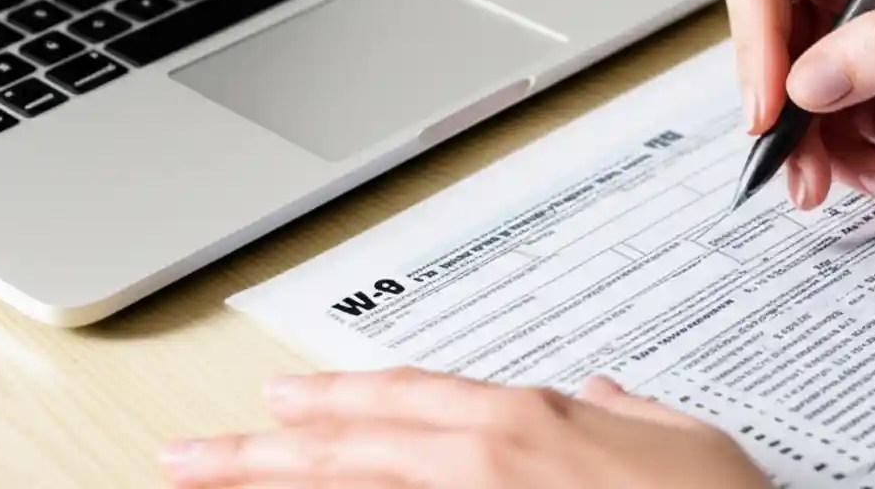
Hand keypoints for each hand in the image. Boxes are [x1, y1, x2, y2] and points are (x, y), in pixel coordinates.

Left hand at [158, 367, 772, 488]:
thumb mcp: (683, 437)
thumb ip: (631, 411)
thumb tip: (607, 395)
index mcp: (530, 418)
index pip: (405, 395)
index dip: (335, 397)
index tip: (283, 401)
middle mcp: (489, 460)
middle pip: (349, 449)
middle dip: (259, 450)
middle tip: (191, 455)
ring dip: (271, 488)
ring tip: (209, 482)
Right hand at [720, 0, 874, 208]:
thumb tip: (806, 84)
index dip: (755, 38)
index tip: (772, 104)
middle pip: (765, 48)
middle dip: (784, 116)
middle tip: (804, 168)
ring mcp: (845, 44)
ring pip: (790, 106)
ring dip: (823, 155)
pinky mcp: (859, 94)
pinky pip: (825, 138)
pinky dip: (854, 166)